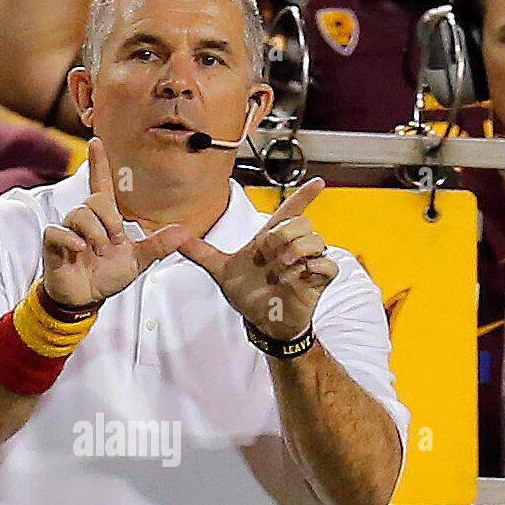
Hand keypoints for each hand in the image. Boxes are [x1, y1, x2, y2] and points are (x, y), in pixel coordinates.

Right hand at [42, 137, 188, 306]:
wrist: (86, 298)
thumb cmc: (107, 275)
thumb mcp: (138, 261)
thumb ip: (158, 245)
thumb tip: (184, 232)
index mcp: (104, 219)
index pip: (101, 185)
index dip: (99, 163)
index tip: (96, 141)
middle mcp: (85, 220)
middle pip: (94, 200)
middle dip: (109, 219)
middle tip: (115, 241)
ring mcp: (68, 231)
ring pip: (78, 214)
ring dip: (95, 232)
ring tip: (100, 250)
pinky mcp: (53, 245)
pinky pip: (57, 232)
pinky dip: (70, 238)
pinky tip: (80, 248)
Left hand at [179, 177, 338, 340]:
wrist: (261, 322)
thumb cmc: (247, 294)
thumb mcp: (221, 271)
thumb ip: (199, 252)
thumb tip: (176, 237)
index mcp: (271, 239)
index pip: (290, 211)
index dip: (304, 196)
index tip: (318, 182)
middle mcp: (291, 247)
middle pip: (302, 223)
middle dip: (284, 238)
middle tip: (270, 259)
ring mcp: (307, 262)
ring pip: (316, 240)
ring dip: (296, 254)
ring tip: (281, 271)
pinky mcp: (318, 279)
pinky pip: (328, 264)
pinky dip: (315, 268)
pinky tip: (300, 276)